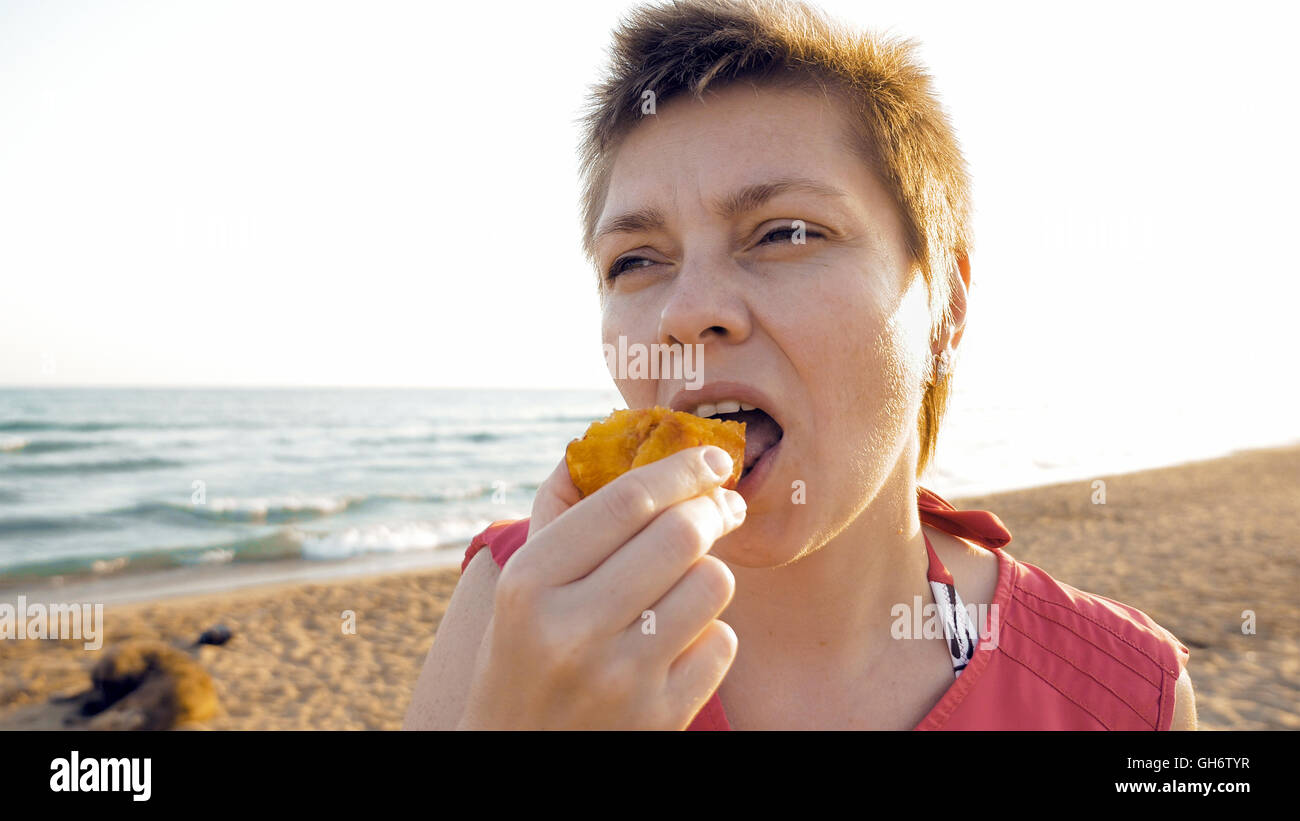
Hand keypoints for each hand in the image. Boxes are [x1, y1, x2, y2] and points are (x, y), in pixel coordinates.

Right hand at [457, 446, 744, 728]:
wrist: (515, 758)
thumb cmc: (526, 653)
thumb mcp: (522, 585)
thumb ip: (568, 515)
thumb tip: (627, 436)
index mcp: (529, 582)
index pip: (626, 500)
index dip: (682, 468)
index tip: (713, 458)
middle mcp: (571, 629)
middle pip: (681, 534)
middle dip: (713, 509)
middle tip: (721, 507)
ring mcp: (619, 679)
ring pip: (711, 584)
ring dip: (707, 574)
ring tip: (682, 586)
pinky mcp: (661, 717)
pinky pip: (722, 642)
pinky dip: (709, 634)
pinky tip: (677, 644)